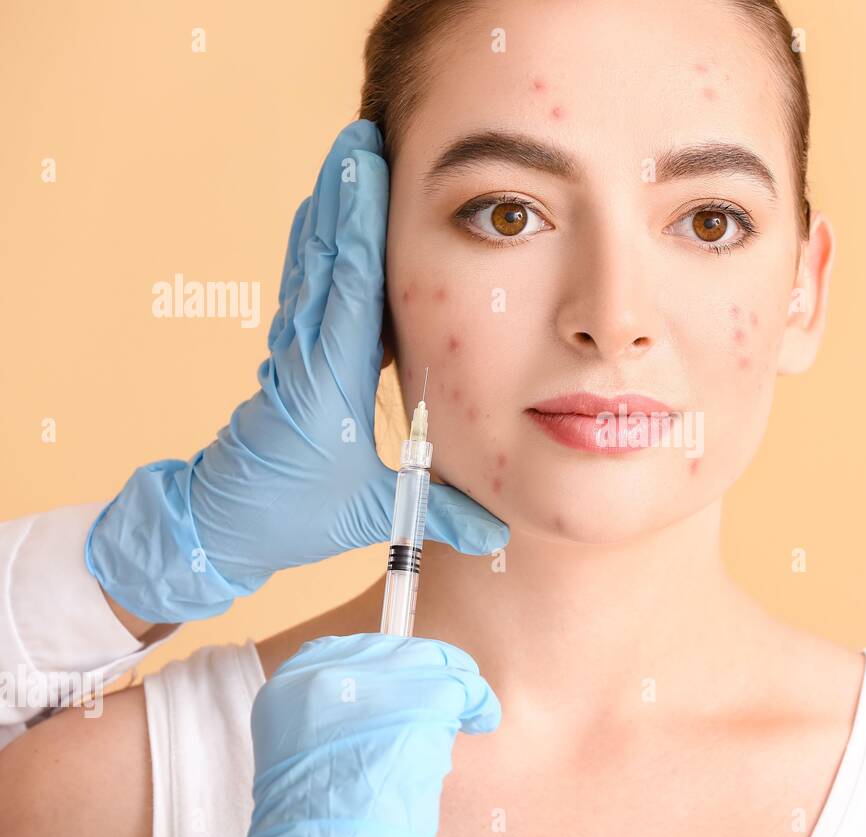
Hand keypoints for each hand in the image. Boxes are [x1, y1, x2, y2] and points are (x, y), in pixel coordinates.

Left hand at [86, 121, 506, 622]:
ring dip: (330, 204)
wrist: (223, 523)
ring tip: (347, 152)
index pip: (347, 293)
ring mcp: (294, 349)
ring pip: (311, 261)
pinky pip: (305, 282)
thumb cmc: (294, 517)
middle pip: (324, 258)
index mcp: (328, 385)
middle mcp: (306, 354)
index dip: (358, 231)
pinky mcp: (292, 352)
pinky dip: (317, 238)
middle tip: (360, 137)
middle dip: (344, 196)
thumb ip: (440, 515)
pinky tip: (327, 207)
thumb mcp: (372, 515)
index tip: (368, 176)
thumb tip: (501, 529)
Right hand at [241, 632, 500, 836]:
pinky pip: (466, 685)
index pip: (350, 651)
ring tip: (468, 710)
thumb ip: (332, 712)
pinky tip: (482, 720)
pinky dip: (481, 704)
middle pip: (394, 651)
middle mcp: (330, 670)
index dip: (386, 668)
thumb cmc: (316, 819)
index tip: (405, 684)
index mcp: (293, 683)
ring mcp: (378, 680)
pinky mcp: (423, 697)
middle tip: (444, 700)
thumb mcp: (301, 749)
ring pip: (433, 662)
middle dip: (422, 676)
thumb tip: (380, 699)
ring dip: (454, 688)